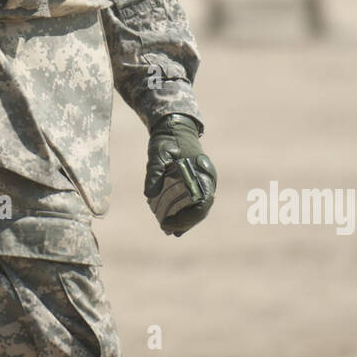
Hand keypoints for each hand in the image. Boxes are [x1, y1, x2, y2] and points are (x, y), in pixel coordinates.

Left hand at [144, 115, 215, 236]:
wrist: (175, 126)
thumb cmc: (168, 139)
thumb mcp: (157, 152)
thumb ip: (154, 171)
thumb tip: (149, 195)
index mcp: (203, 173)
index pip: (202, 203)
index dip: (187, 218)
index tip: (169, 223)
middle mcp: (207, 179)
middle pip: (201, 210)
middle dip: (185, 222)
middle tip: (166, 228)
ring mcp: (203, 181)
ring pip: (198, 208)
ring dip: (185, 220)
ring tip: (169, 229)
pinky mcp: (196, 182)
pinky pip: (194, 201)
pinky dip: (185, 212)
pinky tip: (173, 222)